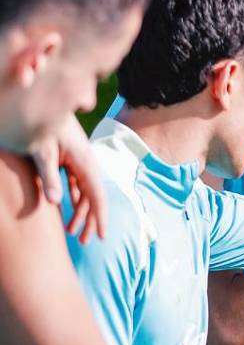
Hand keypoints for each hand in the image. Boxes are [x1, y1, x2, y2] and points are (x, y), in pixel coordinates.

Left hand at [28, 117, 104, 242]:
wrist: (38, 103)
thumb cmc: (40, 126)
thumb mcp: (41, 152)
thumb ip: (48, 177)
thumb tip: (55, 202)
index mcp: (83, 161)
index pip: (97, 194)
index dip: (100, 216)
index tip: (103, 236)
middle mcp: (86, 162)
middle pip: (94, 196)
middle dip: (91, 220)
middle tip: (86, 242)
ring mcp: (79, 161)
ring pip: (86, 192)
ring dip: (81, 212)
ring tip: (72, 232)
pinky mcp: (70, 160)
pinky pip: (77, 185)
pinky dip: (74, 199)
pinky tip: (67, 211)